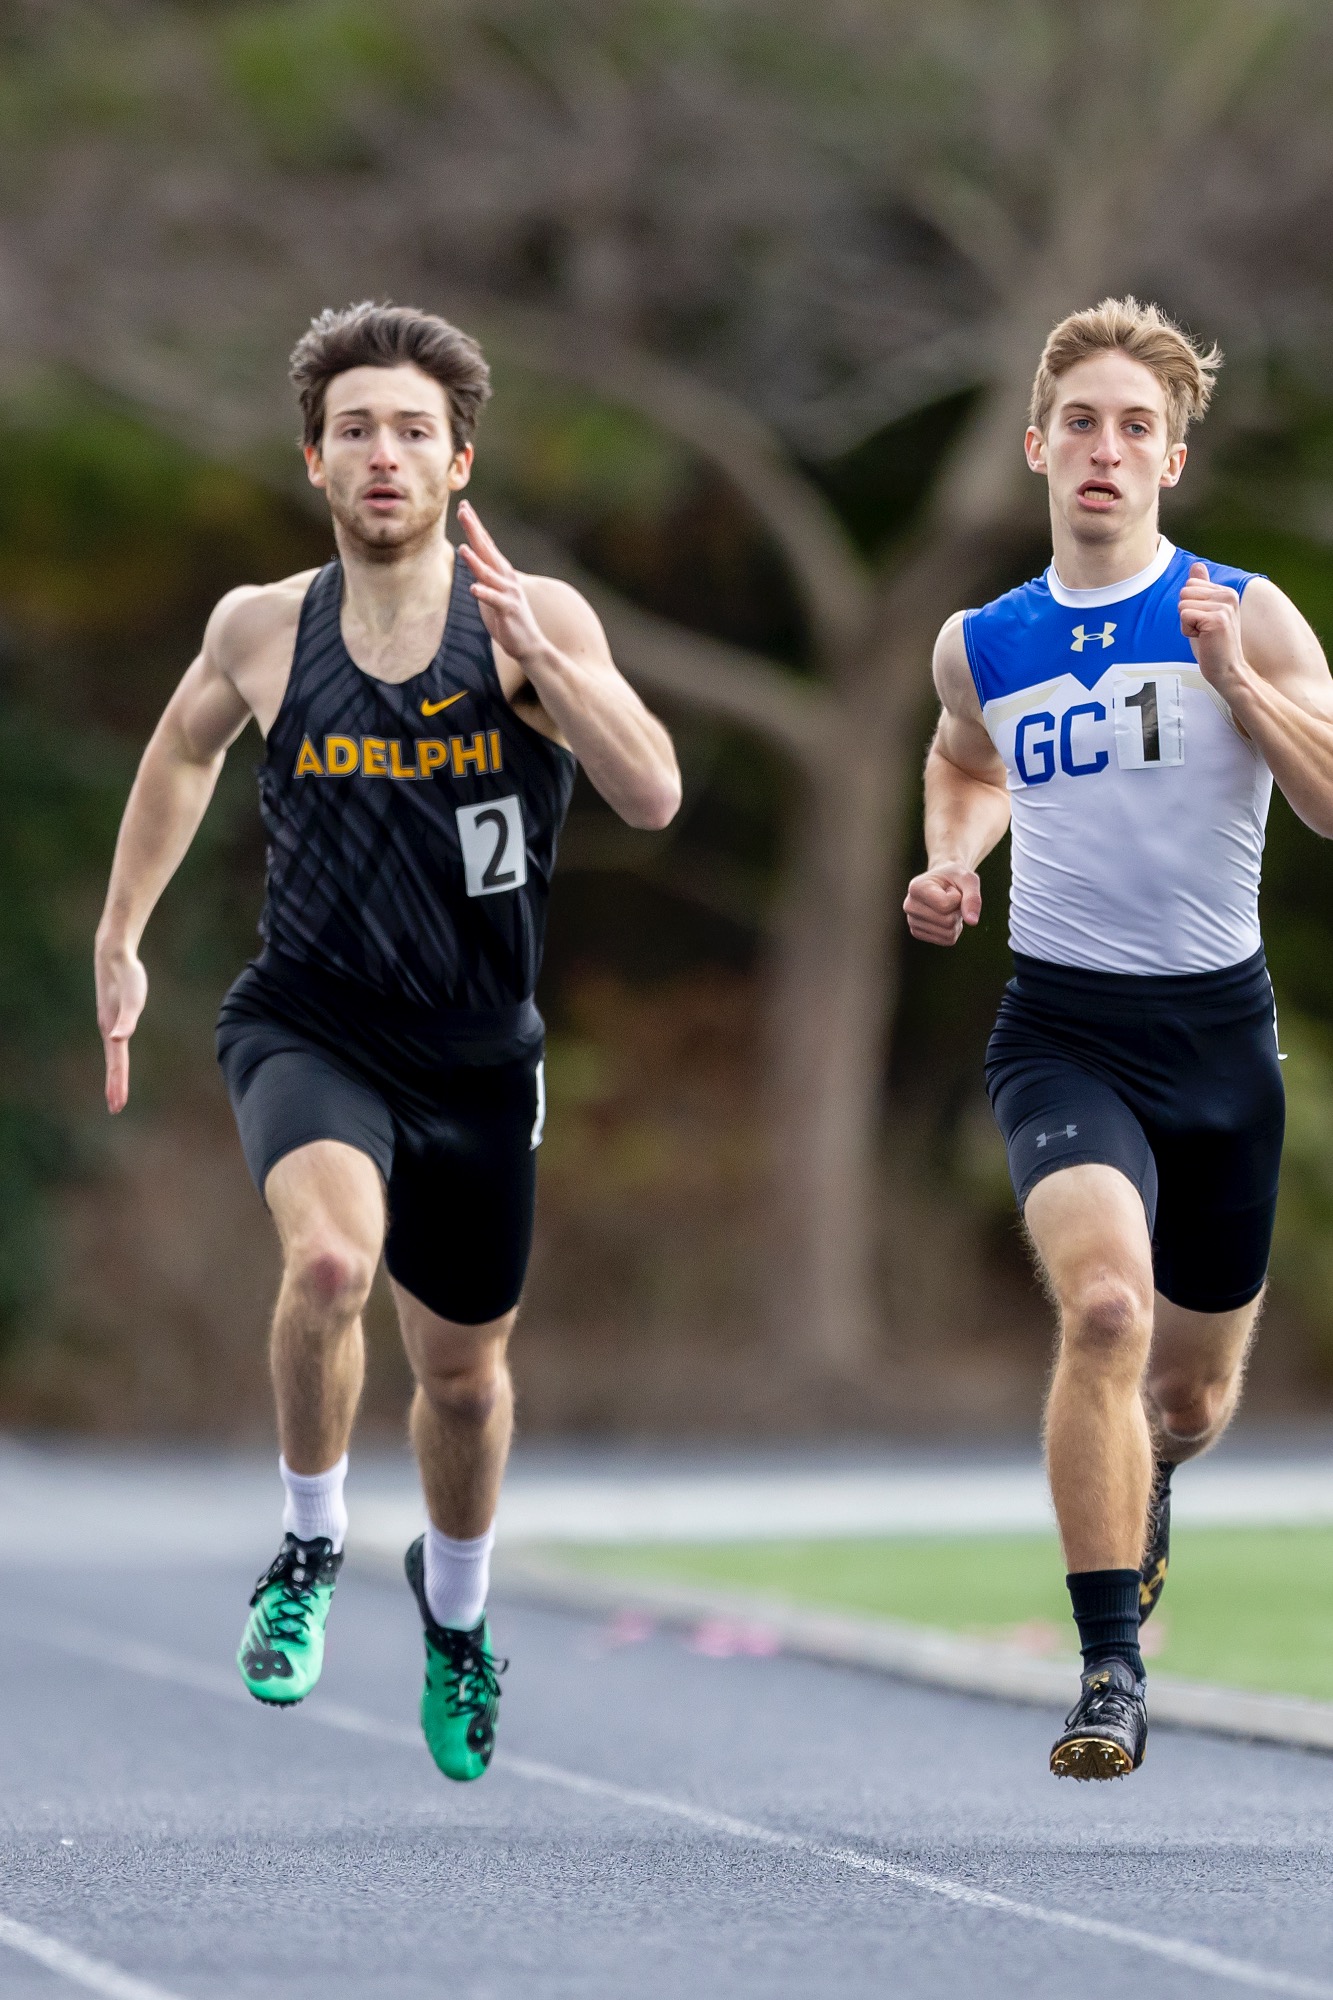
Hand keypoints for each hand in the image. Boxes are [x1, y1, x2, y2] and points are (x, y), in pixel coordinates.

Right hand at [95, 940, 147, 1112]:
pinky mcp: (113, 1015)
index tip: (117, 1106)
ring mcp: (109, 1023)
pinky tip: (117, 1054)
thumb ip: (126, 1019)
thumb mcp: (132, 998)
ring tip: (116, 1090)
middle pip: (113, 1064)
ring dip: (114, 1074)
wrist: (113, 955)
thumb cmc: (127, 977)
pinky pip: (115, 1042)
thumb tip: (117, 1038)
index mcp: (113, 1030)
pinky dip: (116, 1056)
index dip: (118, 1085)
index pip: (117, 1065)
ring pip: (113, 1055)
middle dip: (114, 1087)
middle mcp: (108, 1030)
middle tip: (116, 1108)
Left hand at [457, 502, 547, 666]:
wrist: (528, 644)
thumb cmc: (507, 618)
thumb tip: (469, 557)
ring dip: (476, 561)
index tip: (464, 506)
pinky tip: (473, 588)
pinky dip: (484, 593)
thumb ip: (482, 574)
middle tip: (463, 510)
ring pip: (489, 573)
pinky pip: (494, 600)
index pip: (485, 543)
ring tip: (464, 548)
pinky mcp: (509, 609)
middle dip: (474, 529)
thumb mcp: (490, 591)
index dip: (475, 525)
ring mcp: (508, 592)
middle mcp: (506, 577)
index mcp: (500, 571)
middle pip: (487, 549)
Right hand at [903, 865, 981, 945]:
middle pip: (947, 921)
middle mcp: (909, 905)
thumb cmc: (956, 878)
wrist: (943, 882)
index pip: (945, 905)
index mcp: (916, 887)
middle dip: (958, 910)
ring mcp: (912, 921)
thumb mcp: (968, 879)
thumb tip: (972, 922)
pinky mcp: (918, 933)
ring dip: (957, 920)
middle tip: (952, 898)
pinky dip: (954, 930)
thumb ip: (973, 897)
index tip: (951, 888)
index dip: (957, 898)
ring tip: (948, 907)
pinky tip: (946, 916)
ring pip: (949, 933)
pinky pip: (947, 940)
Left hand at [1179, 562, 1245, 693]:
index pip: (1190, 584)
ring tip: (1204, 635)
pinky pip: (1184, 616)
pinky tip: (1203, 639)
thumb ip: (1202, 588)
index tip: (1204, 622)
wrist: (1227, 670)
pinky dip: (1188, 631)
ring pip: (1183, 605)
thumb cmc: (1213, 644)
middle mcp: (1228, 595)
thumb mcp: (1206, 612)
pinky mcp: (1216, 620)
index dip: (1190, 606)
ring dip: (1187, 624)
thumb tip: (1196, 565)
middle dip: (1186, 613)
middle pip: (1185, 592)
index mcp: (1226, 592)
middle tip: (1203, 629)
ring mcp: (1223, 607)